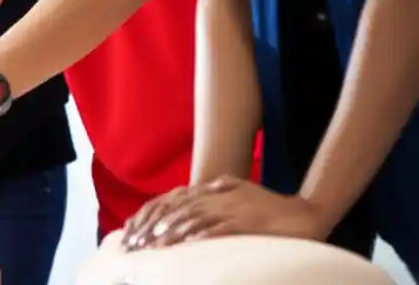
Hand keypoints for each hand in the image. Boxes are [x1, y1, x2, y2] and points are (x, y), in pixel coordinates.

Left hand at [123, 175, 331, 250]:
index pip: (172, 201)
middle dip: (153, 228)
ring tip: (152, 248)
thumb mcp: (239, 189)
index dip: (150, 215)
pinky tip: (186, 246)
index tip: (134, 232)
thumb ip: (215, 189)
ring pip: (192, 220)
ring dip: (170, 234)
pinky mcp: (246, 225)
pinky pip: (219, 230)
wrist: (304, 214)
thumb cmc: (268, 204)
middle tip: (136, 246)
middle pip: (176, 211)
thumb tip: (192, 190)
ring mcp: (231, 210)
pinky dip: (201, 237)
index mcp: (212, 191)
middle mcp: (217, 198)